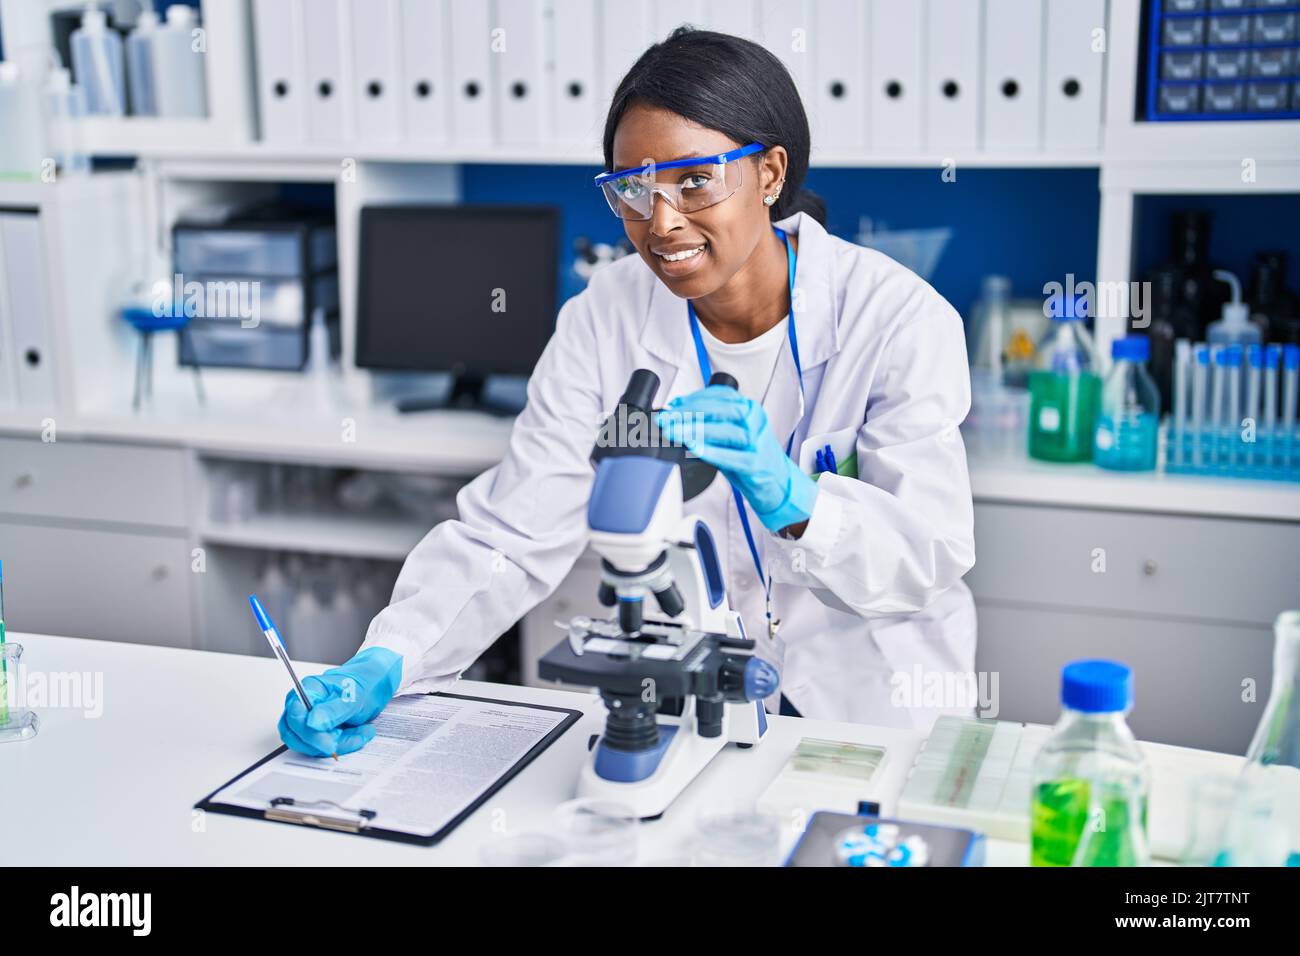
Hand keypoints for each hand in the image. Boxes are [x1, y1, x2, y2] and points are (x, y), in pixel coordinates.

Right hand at [277, 647, 402, 756]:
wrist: (378, 682)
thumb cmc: (365, 682)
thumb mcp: (354, 696)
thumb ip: (332, 710)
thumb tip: (310, 723)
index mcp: (309, 690)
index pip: (295, 718)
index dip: (310, 734)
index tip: (330, 744)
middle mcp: (305, 705)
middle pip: (297, 735)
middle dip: (326, 742)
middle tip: (353, 737)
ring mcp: (312, 719)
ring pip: (311, 745)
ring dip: (339, 744)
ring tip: (361, 732)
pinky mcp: (321, 730)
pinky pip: (325, 746)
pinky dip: (343, 744)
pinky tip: (360, 733)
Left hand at [657, 385, 817, 532]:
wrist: (780, 483)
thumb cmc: (752, 456)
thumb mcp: (734, 434)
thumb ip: (711, 424)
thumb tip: (677, 418)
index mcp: (749, 409)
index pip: (720, 395)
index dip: (694, 398)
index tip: (673, 404)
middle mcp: (755, 422)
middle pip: (722, 410)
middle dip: (690, 412)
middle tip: (668, 418)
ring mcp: (757, 443)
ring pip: (726, 431)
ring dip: (696, 430)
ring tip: (675, 432)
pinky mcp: (756, 464)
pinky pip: (732, 457)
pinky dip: (712, 451)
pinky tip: (694, 448)